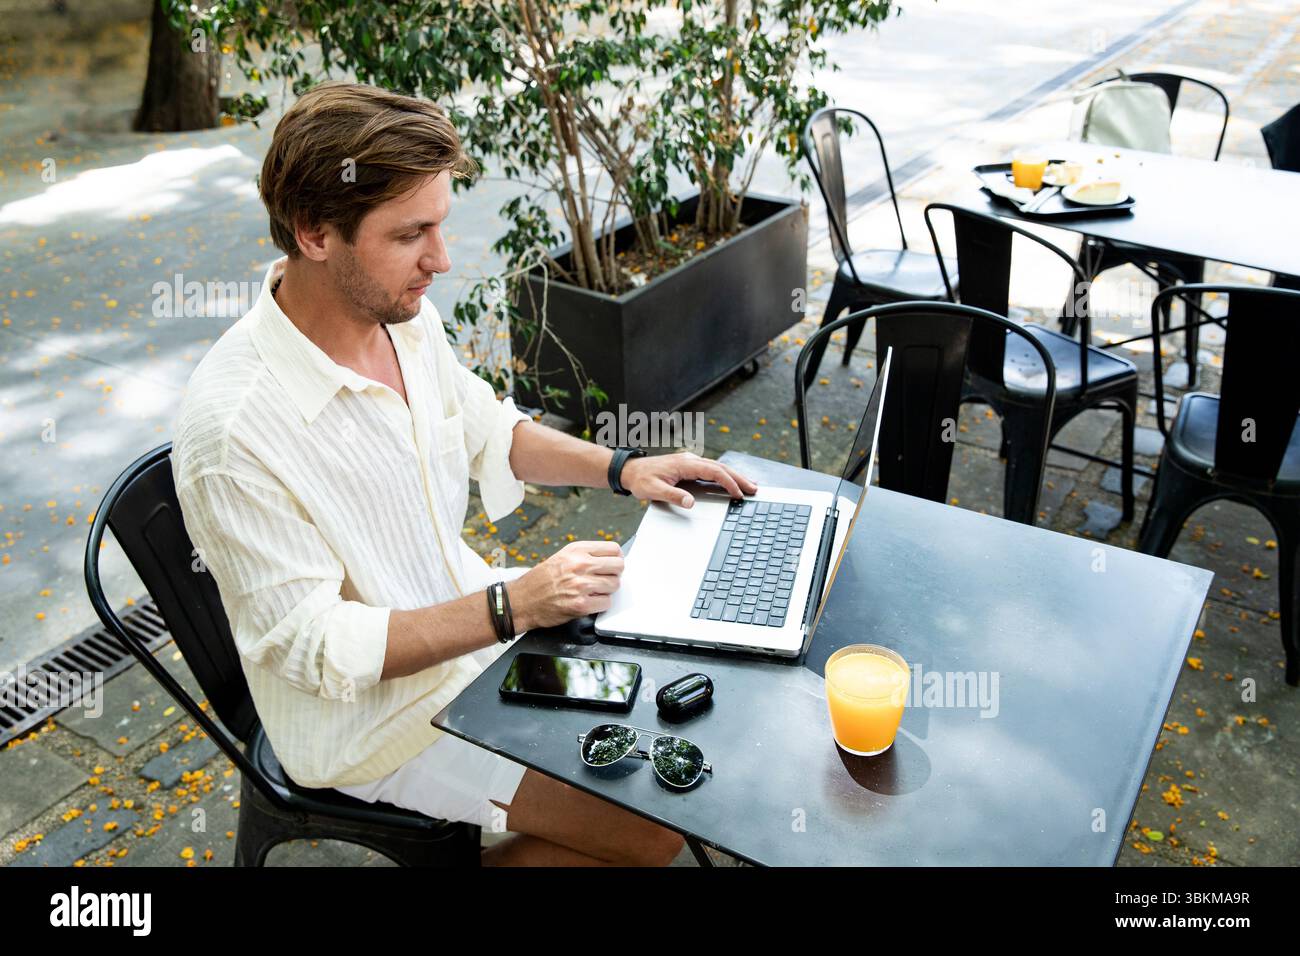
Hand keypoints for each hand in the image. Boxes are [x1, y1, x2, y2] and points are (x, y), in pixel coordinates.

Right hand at [509, 540, 624, 629]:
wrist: (522, 601)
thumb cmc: (541, 580)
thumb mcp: (562, 557)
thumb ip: (586, 555)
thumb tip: (611, 558)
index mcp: (576, 550)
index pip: (613, 549)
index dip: (616, 558)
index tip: (612, 565)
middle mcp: (580, 565)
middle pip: (618, 566)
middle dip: (614, 574)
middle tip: (604, 580)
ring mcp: (581, 585)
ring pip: (615, 585)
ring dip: (607, 590)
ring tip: (593, 591)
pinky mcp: (581, 604)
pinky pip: (606, 603)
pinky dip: (600, 605)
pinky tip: (589, 602)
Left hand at [619, 452, 757, 507]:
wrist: (630, 471)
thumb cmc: (641, 480)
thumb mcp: (654, 490)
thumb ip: (673, 495)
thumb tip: (691, 502)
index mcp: (685, 464)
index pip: (714, 472)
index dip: (728, 482)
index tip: (738, 494)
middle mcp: (690, 460)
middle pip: (720, 467)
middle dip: (739, 478)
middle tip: (754, 489)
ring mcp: (690, 462)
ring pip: (717, 467)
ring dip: (733, 476)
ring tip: (748, 485)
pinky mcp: (688, 466)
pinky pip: (711, 470)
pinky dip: (724, 476)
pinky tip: (730, 482)